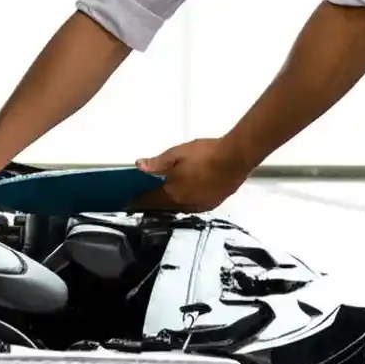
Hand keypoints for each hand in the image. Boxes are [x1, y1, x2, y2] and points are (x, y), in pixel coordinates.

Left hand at [129, 137, 254, 212]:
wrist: (236, 158)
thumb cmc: (206, 153)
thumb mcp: (178, 153)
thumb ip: (157, 162)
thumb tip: (138, 166)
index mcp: (173, 193)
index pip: (149, 202)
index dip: (138, 202)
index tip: (129, 202)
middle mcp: (184, 205)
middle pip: (163, 209)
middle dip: (152, 205)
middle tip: (144, 200)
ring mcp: (199, 207)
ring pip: (177, 210)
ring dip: (168, 206)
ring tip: (162, 199)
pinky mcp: (211, 205)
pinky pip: (191, 208)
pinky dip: (182, 204)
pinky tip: (183, 197)